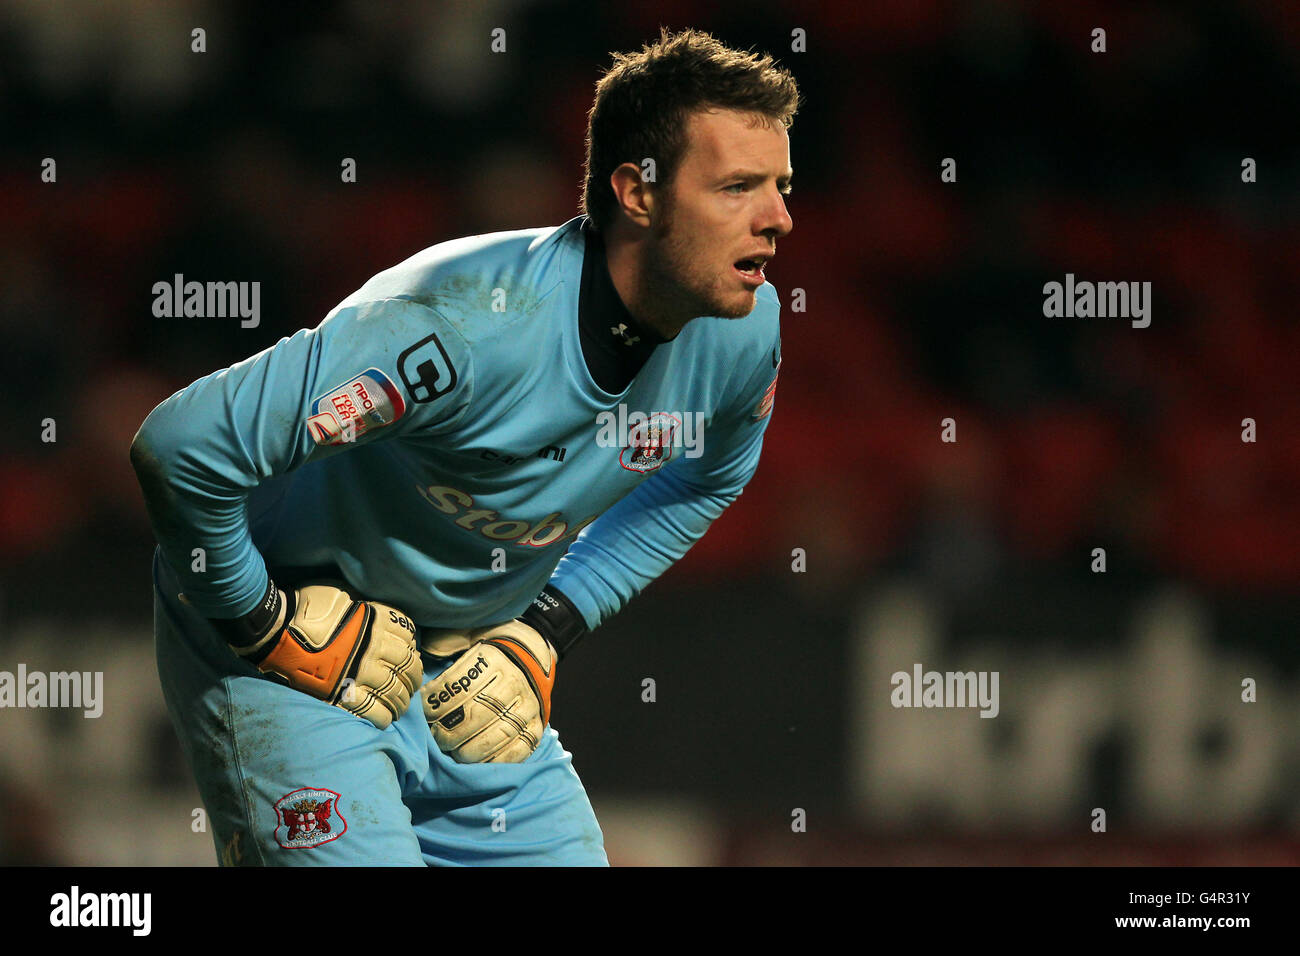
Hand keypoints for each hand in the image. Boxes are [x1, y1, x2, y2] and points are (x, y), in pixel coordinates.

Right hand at [224, 582, 422, 729]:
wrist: (274, 631)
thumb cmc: (304, 608)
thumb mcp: (341, 595)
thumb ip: (363, 607)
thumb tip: (376, 614)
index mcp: (374, 622)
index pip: (407, 636)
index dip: (411, 647)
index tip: (410, 654)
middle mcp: (372, 649)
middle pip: (407, 666)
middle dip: (413, 675)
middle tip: (411, 682)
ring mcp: (359, 674)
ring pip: (395, 691)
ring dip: (402, 698)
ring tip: (402, 702)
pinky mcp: (343, 695)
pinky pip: (374, 711)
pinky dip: (385, 716)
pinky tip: (387, 716)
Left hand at [420, 620, 556, 762]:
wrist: (535, 649)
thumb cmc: (492, 644)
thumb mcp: (470, 632)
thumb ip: (448, 640)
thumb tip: (429, 652)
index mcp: (495, 659)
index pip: (460, 687)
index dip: (438, 703)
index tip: (425, 711)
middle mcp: (515, 682)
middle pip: (477, 714)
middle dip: (450, 732)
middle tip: (436, 737)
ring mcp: (529, 706)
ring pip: (497, 736)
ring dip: (470, 750)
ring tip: (453, 752)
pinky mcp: (537, 726)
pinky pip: (519, 750)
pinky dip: (496, 761)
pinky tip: (478, 763)